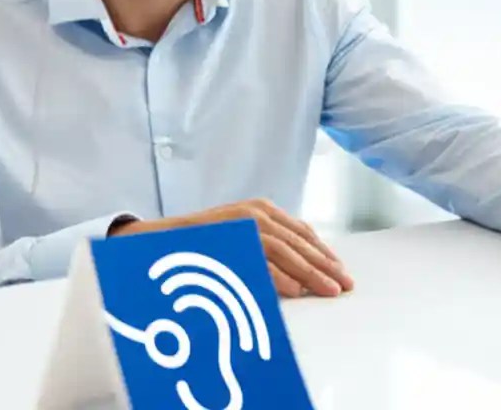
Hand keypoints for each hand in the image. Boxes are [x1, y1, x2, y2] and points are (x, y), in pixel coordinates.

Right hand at [109, 198, 354, 298]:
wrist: (157, 239)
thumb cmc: (203, 244)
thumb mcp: (242, 238)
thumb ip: (268, 248)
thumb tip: (302, 274)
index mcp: (261, 210)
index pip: (301, 232)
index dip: (323, 252)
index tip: (340, 271)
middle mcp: (254, 212)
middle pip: (297, 242)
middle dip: (324, 265)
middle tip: (343, 285)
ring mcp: (239, 223)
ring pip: (283, 250)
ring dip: (308, 273)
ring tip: (327, 290)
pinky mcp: (227, 238)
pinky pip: (258, 259)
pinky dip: (277, 275)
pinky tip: (294, 290)